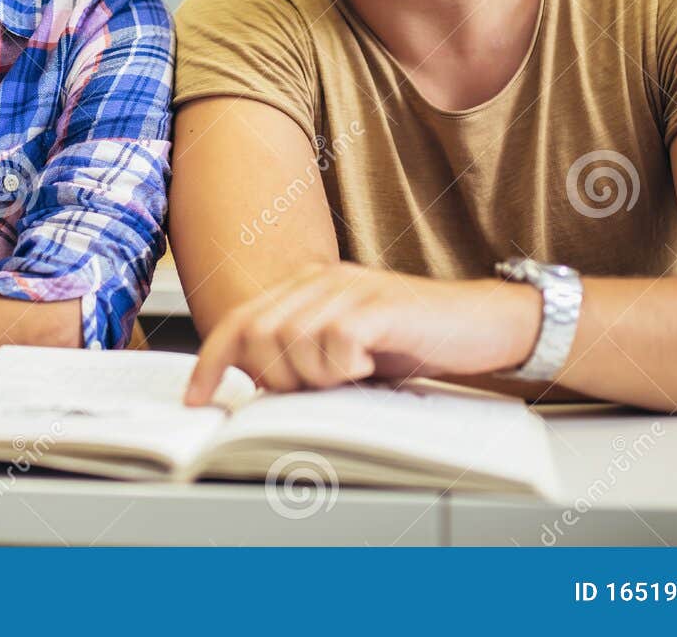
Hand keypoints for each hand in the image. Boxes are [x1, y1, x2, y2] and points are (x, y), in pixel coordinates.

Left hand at [183, 263, 541, 404]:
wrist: (480, 324)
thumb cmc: (413, 340)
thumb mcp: (345, 351)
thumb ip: (302, 358)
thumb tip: (257, 388)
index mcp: (307, 285)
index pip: (239, 320)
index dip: (211, 361)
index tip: (196, 398)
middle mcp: (323, 279)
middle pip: (258, 333)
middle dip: (274, 375)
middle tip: (312, 388)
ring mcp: (350, 288)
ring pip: (291, 340)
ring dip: (315, 374)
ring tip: (351, 375)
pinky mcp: (378, 305)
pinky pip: (335, 343)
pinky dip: (346, 366)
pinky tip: (371, 363)